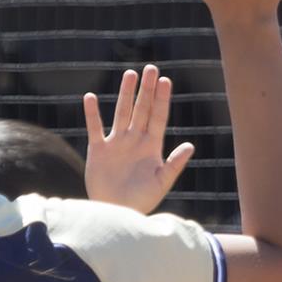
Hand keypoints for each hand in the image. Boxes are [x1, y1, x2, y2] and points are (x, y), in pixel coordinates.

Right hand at [82, 65, 194, 213]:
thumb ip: (174, 164)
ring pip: (121, 113)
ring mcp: (117, 143)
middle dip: (146, 90)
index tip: (166, 81)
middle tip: (151, 68)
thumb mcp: (162, 182)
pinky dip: (92, 114)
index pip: (158, 117)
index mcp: (152, 146)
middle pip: (141, 109)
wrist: (118, 212)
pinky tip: (90, 97)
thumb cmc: (142, 200)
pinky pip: (95, 128)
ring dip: (125, 94)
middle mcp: (135, 140)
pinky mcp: (99, 150)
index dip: (162, 99)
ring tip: (130, 74)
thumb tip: (191, 145)